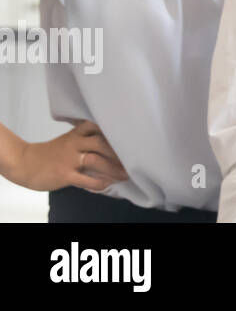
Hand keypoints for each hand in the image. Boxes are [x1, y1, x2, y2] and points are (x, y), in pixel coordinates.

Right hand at [11, 120, 128, 191]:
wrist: (25, 163)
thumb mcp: (69, 139)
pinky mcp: (64, 174)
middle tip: (135, 159)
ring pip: (95, 160)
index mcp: (77, 134)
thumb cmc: (52, 153)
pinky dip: (98, 182)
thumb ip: (88, 138)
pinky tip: (108, 184)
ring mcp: (68, 159)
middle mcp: (74, 143)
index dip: (115, 129)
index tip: (133, 135)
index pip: (98, 126)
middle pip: (101, 142)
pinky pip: (84, 179)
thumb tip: (113, 142)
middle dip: (120, 152)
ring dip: (113, 168)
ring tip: (126, 175)